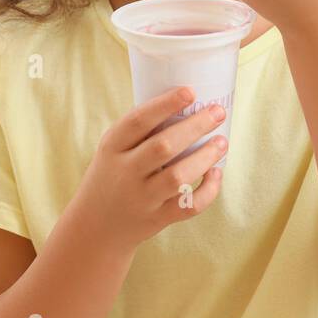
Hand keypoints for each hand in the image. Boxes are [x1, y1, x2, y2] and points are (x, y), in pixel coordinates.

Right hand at [73, 86, 227, 254]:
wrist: (95, 226)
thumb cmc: (112, 175)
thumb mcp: (113, 150)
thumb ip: (140, 131)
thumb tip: (186, 101)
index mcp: (112, 148)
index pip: (138, 122)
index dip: (165, 105)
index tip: (190, 91)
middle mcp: (125, 172)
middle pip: (163, 146)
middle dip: (195, 126)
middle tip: (218, 112)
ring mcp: (141, 198)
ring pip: (177, 177)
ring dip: (204, 157)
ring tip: (222, 142)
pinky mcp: (157, 219)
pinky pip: (187, 206)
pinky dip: (207, 191)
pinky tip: (216, 173)